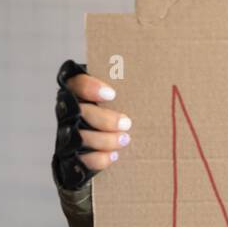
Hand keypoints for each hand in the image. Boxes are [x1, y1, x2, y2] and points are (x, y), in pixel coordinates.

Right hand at [51, 60, 132, 189]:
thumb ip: (130, 82)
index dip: (89, 87)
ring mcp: (68, 134)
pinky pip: (80, 159)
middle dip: (104, 119)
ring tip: (124, 139)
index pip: (76, 82)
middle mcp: (69, 111)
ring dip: (104, 140)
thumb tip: (159, 68)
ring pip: (80, 136)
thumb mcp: (124, 94)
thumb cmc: (122, 110)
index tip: (111, 95)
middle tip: (126, 123)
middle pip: (79, 112)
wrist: (109, 146)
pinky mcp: (72, 156)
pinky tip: (113, 155)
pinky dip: (98, 159)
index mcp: (80, 92)